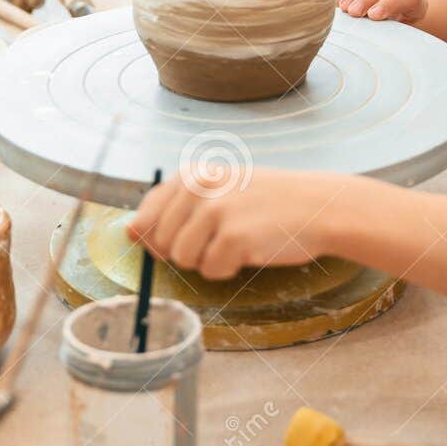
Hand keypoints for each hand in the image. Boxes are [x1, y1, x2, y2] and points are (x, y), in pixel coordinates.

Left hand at [128, 168, 358, 279]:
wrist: (318, 205)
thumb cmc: (266, 202)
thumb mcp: (218, 190)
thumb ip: (173, 207)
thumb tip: (128, 230)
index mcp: (191, 174)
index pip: (146, 215)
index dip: (160, 236)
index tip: (189, 234)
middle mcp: (199, 187)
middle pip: (160, 242)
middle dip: (185, 251)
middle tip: (220, 238)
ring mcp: (215, 211)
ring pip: (182, 259)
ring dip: (207, 261)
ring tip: (236, 243)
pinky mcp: (233, 236)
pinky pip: (211, 271)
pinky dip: (229, 270)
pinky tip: (250, 250)